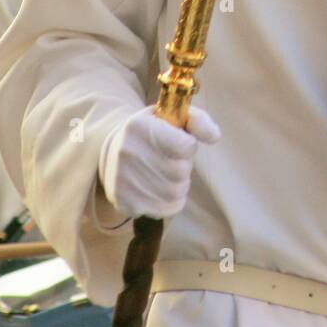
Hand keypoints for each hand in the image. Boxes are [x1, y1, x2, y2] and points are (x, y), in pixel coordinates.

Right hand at [98, 105, 220, 220]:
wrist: (112, 152)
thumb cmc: (153, 132)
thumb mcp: (173, 116)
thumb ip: (198, 121)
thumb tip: (214, 137)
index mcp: (140, 127)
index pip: (184, 146)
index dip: (188, 145)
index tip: (179, 142)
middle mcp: (127, 152)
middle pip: (180, 171)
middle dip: (183, 166)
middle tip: (170, 159)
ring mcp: (123, 179)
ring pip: (175, 193)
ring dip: (178, 185)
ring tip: (165, 173)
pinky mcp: (124, 202)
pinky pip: (165, 209)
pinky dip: (169, 201)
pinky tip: (158, 188)